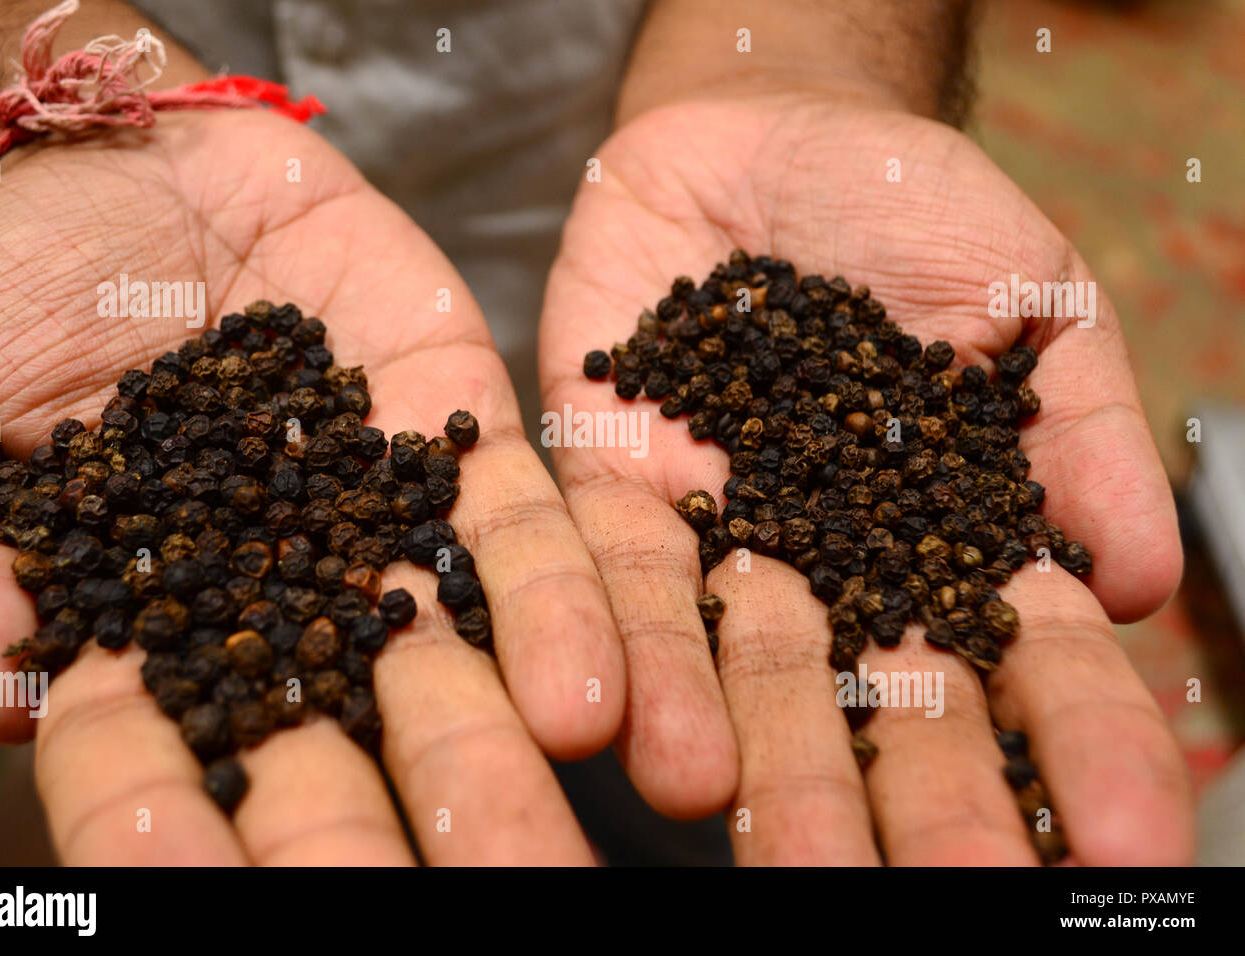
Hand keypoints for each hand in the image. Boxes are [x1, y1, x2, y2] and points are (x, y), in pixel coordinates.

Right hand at [0, 109, 621, 863]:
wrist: (128, 164)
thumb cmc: (7, 288)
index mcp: (152, 619)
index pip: (160, 756)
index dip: (173, 826)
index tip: (200, 892)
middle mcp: (281, 596)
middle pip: (337, 742)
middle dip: (380, 834)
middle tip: (459, 904)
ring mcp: (379, 519)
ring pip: (452, 655)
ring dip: (501, 742)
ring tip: (552, 825)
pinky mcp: (457, 431)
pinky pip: (520, 526)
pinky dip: (558, 602)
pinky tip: (599, 690)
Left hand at [539, 94, 1190, 864]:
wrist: (761, 138)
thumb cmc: (911, 209)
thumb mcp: (1027, 292)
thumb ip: (1075, 428)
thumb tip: (1143, 582)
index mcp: (947, 534)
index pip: (1027, 659)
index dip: (1080, 744)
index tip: (1120, 847)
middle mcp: (834, 562)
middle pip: (876, 699)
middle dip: (910, 795)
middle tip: (946, 891)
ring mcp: (721, 532)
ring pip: (738, 663)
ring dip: (752, 751)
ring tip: (757, 830)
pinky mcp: (612, 486)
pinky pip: (613, 575)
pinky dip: (622, 643)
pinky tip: (621, 726)